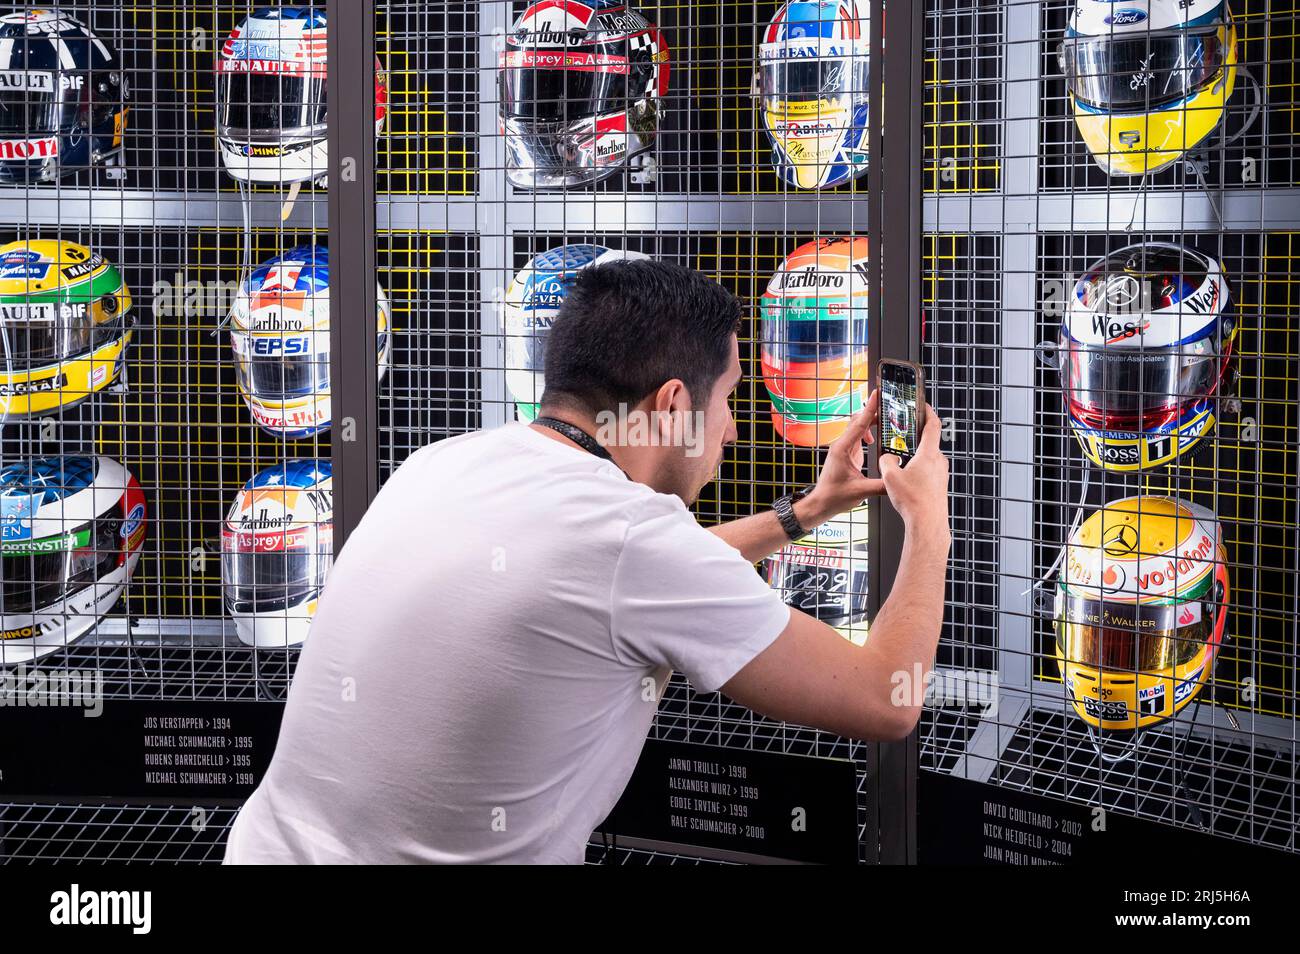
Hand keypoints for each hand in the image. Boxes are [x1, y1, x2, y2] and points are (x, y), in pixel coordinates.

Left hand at [799, 390, 886, 527]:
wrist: (821, 504)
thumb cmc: (834, 497)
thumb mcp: (861, 491)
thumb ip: (882, 485)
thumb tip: (899, 481)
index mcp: (843, 449)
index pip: (859, 424)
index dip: (870, 408)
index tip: (877, 394)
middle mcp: (842, 445)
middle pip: (858, 421)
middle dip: (873, 412)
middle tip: (889, 406)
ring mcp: (843, 449)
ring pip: (858, 428)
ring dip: (871, 423)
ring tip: (886, 421)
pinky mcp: (846, 454)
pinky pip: (858, 437)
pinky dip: (868, 433)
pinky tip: (876, 440)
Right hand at [878, 403, 949, 537]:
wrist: (927, 523)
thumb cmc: (914, 501)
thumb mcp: (890, 476)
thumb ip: (886, 461)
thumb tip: (887, 458)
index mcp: (929, 454)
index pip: (933, 424)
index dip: (928, 411)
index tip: (922, 405)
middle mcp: (939, 462)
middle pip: (928, 441)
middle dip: (915, 435)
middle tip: (903, 432)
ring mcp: (941, 474)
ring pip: (927, 457)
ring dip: (914, 455)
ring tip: (899, 460)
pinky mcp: (939, 485)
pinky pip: (928, 470)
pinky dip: (917, 468)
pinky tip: (905, 478)